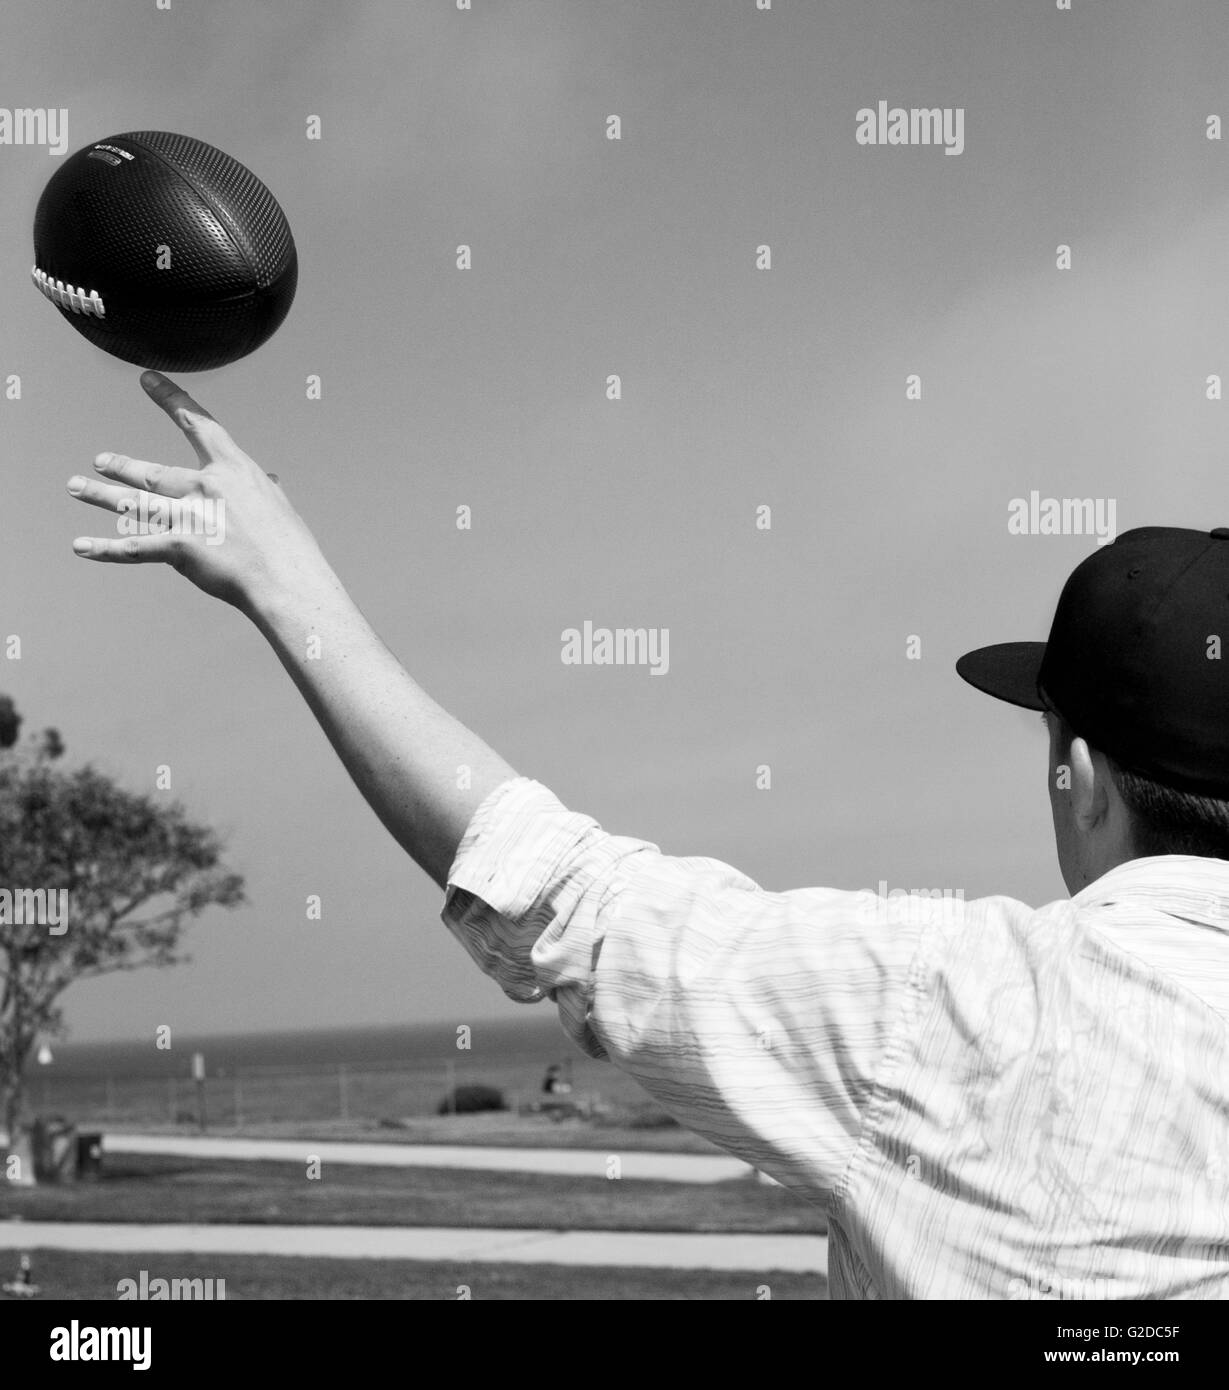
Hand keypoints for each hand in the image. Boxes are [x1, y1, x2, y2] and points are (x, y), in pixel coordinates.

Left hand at [67, 371, 327, 613]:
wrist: (288, 580)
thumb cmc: (291, 548)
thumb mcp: (280, 507)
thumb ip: (267, 489)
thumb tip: (272, 478)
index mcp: (234, 471)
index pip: (198, 424)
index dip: (171, 398)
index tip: (147, 379)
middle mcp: (206, 487)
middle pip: (153, 473)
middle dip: (122, 466)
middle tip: (99, 461)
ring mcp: (190, 517)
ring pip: (133, 503)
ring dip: (100, 495)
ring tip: (76, 487)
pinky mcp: (180, 548)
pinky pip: (134, 548)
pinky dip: (105, 549)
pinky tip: (81, 546)